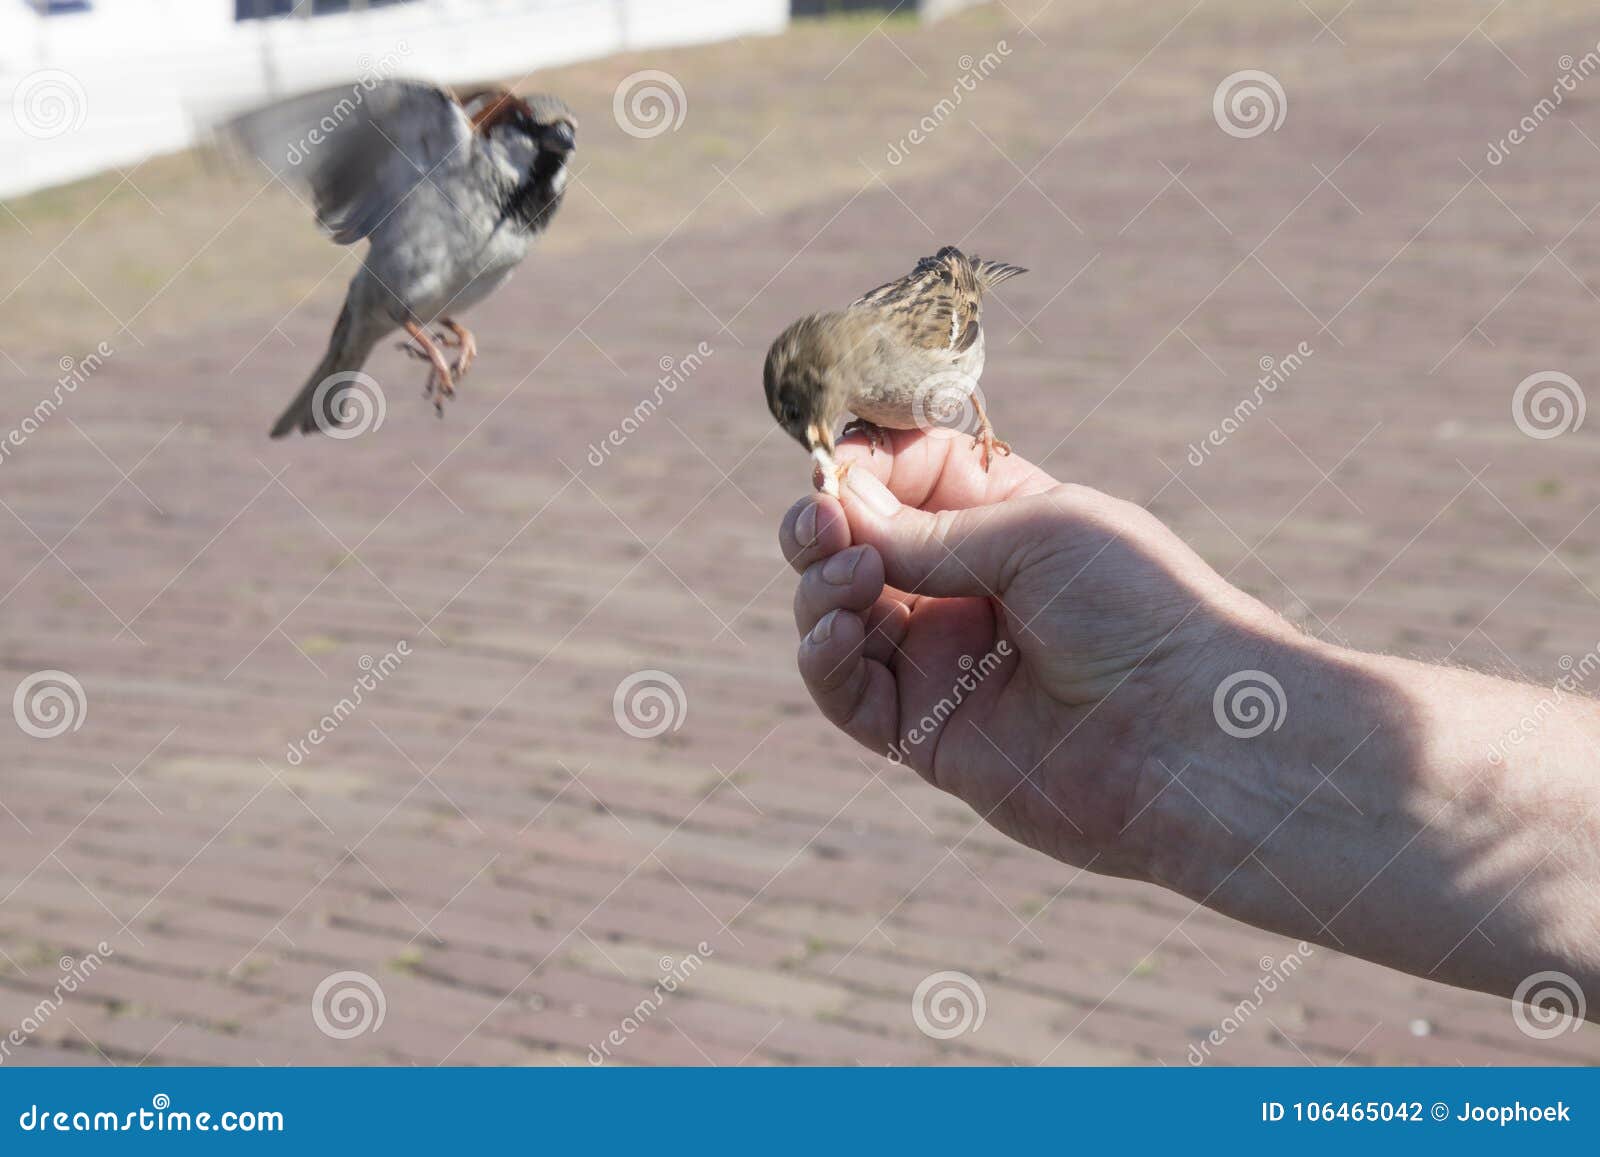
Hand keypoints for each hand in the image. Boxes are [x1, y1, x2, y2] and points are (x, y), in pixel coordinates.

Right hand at [778, 429, 1284, 879]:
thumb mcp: (1035, 531)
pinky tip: (841, 630)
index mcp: (1004, 525)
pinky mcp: (925, 735)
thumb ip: (927, 530)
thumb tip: (838, 508)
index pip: (907, 479)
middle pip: (856, 547)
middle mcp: (965, 591)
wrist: (1188, 732)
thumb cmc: (1138, 609)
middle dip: (824, 525)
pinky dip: (824, 658)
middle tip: (821, 517)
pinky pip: (847, 694)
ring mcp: (941, 663)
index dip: (866, 467)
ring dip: (821, 587)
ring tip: (853, 575)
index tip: (838, 463)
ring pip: (837, 617)